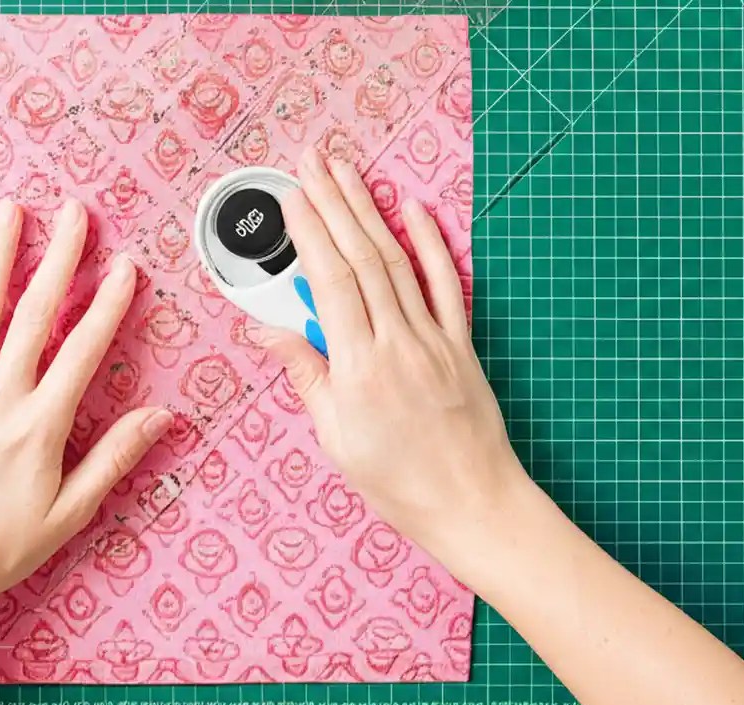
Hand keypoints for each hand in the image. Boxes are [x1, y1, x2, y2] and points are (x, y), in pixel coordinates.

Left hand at [0, 197, 171, 636]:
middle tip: (74, 214)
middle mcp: (1, 396)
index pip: (83, 350)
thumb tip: (160, 418)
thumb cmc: (0, 546)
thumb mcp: (70, 512)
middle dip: (59, 260)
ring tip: (12, 212)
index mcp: (42, 423)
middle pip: (35, 315)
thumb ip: (113, 458)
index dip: (107, 306)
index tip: (125, 268)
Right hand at [263, 148, 525, 560]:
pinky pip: (445, 284)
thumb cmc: (399, 483)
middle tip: (312, 161)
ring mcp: (434, 339)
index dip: (310, 233)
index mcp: (359, 367)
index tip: (292, 196)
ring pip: (397, 260)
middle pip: (361, 257)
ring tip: (346, 172)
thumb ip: (307, 376)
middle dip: (333, 203)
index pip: (330, 282)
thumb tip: (269, 332)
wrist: (474, 505)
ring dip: (369, 210)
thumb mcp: (336, 438)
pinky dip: (430, 242)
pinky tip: (413, 208)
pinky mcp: (461, 345)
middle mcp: (397, 342)